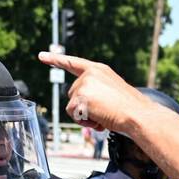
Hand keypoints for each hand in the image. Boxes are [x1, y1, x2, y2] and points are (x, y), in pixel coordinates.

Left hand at [38, 53, 153, 135]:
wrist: (137, 114)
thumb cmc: (130, 108)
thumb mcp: (112, 92)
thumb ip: (96, 92)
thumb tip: (82, 106)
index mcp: (99, 70)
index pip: (73, 63)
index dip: (56, 60)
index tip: (41, 56)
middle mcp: (90, 74)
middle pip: (72, 94)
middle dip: (84, 107)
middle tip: (103, 112)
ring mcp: (84, 84)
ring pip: (72, 106)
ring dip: (85, 115)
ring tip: (103, 115)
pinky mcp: (80, 96)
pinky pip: (73, 115)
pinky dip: (84, 121)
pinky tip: (99, 119)